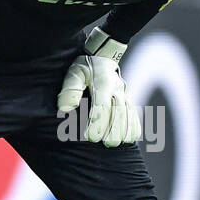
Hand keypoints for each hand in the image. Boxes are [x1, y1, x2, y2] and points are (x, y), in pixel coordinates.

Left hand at [56, 27, 140, 146]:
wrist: (103, 56)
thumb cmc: (85, 68)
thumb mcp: (74, 73)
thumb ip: (70, 90)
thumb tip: (65, 108)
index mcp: (103, 82)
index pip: (101, 105)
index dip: (98, 122)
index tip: (91, 137)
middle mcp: (117, 88)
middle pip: (118, 112)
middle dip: (114, 129)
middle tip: (108, 143)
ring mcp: (125, 94)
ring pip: (129, 114)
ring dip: (125, 130)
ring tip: (118, 143)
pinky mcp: (129, 99)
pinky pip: (135, 113)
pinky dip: (134, 126)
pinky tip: (130, 138)